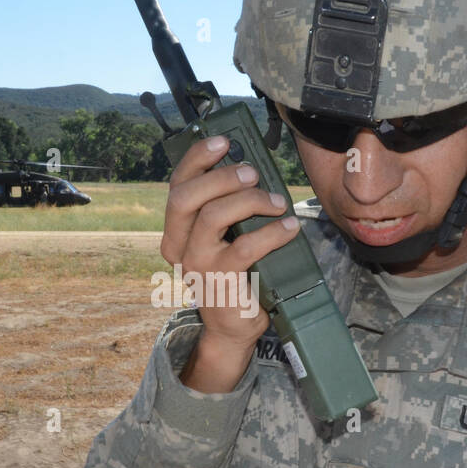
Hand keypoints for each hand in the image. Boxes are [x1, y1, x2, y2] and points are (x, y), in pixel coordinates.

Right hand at [161, 137, 299, 392]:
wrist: (233, 326)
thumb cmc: (236, 272)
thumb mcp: (225, 237)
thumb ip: (228, 208)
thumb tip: (253, 167)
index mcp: (177, 230)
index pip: (177, 185)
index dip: (197, 158)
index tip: (223, 141)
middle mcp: (179, 246)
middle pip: (186, 196)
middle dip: (222, 176)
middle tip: (253, 172)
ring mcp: (197, 265)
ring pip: (214, 216)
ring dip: (250, 200)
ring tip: (278, 201)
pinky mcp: (221, 283)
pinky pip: (245, 247)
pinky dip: (272, 232)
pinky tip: (289, 228)